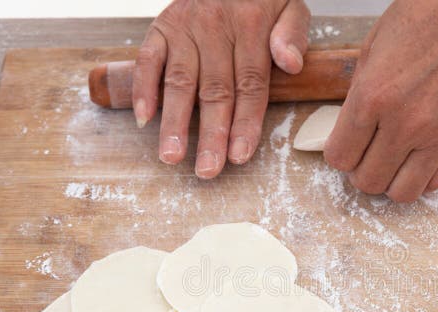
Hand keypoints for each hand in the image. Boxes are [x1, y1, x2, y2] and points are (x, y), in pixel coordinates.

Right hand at [133, 0, 310, 177]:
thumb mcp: (289, 5)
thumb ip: (293, 33)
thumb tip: (292, 63)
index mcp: (251, 26)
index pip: (250, 84)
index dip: (246, 123)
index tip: (239, 154)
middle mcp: (215, 28)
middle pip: (215, 91)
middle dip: (211, 134)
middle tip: (207, 169)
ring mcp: (185, 28)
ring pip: (180, 81)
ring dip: (174, 121)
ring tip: (172, 155)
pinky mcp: (162, 27)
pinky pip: (148, 59)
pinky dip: (144, 88)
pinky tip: (144, 118)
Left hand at [324, 0, 437, 201]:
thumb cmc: (421, 25)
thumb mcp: (370, 54)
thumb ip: (356, 99)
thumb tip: (348, 133)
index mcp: (373, 98)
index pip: (340, 157)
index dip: (339, 154)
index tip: (346, 145)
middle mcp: (404, 124)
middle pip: (367, 181)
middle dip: (360, 171)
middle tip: (366, 155)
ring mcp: (435, 137)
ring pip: (400, 193)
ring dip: (390, 182)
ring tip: (391, 162)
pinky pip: (433, 184)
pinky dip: (420, 179)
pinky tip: (416, 159)